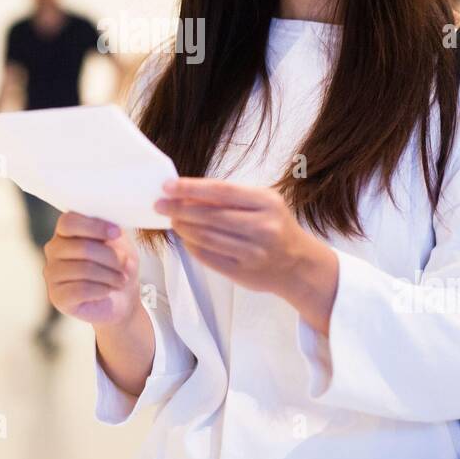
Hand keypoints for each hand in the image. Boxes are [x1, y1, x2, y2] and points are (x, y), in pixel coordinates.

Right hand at [43, 211, 140, 325]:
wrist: (120, 298)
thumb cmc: (117, 266)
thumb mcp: (119, 243)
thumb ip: (111, 231)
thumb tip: (112, 228)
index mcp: (65, 231)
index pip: (69, 222)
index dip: (94, 226)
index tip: (116, 233)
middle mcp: (54, 250)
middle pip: (81, 247)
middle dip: (111, 257)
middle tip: (126, 264)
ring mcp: (52, 273)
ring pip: (83, 269)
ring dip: (109, 275)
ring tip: (121, 280)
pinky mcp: (57, 296)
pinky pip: (81, 290)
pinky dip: (101, 290)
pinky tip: (107, 290)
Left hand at [153, 177, 328, 297]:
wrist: (298, 264)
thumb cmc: (275, 227)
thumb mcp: (262, 203)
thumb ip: (229, 198)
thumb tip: (187, 193)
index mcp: (266, 202)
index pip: (221, 191)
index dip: (190, 188)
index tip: (168, 186)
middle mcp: (262, 226)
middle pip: (210, 215)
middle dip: (180, 209)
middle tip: (161, 204)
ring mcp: (253, 251)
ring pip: (206, 237)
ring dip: (183, 228)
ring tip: (173, 220)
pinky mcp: (243, 272)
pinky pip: (209, 257)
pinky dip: (193, 246)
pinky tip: (186, 239)